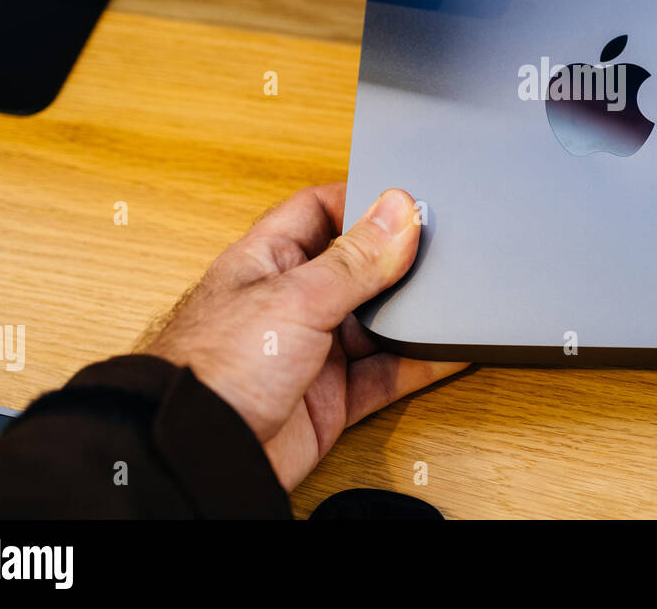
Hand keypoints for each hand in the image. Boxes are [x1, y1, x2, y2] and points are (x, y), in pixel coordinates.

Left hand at [143, 184, 465, 490]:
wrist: (200, 456)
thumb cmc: (214, 368)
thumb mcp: (296, 298)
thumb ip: (355, 259)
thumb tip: (398, 210)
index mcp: (268, 261)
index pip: (319, 209)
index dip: (362, 201)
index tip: (409, 201)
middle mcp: (291, 302)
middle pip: (357, 267)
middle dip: (398, 261)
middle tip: (444, 249)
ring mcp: (312, 351)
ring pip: (377, 323)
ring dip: (412, 316)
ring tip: (457, 298)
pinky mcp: (330, 399)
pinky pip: (386, 375)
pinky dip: (420, 365)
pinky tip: (450, 352)